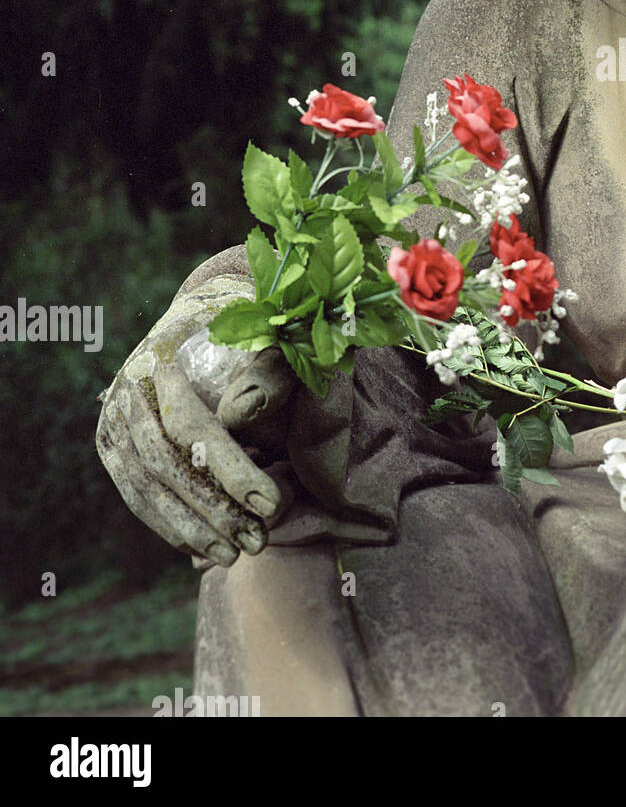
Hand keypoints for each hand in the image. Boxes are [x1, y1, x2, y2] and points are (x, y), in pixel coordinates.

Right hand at [96, 275, 294, 566]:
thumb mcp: (264, 329)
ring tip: (237, 554)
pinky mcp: (112, 446)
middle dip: (214, 509)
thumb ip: (268, 365)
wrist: (200, 312)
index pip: (190, 426)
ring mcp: (113, 422)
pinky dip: (168, 524)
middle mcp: (126, 393)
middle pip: (166, 464)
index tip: (272, 503)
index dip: (230, 469)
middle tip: (259, 540)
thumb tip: (247, 411)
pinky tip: (204, 547)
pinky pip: (136, 494)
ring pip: (147, 488)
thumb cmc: (244, 322)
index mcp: (159, 359)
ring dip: (191, 528)